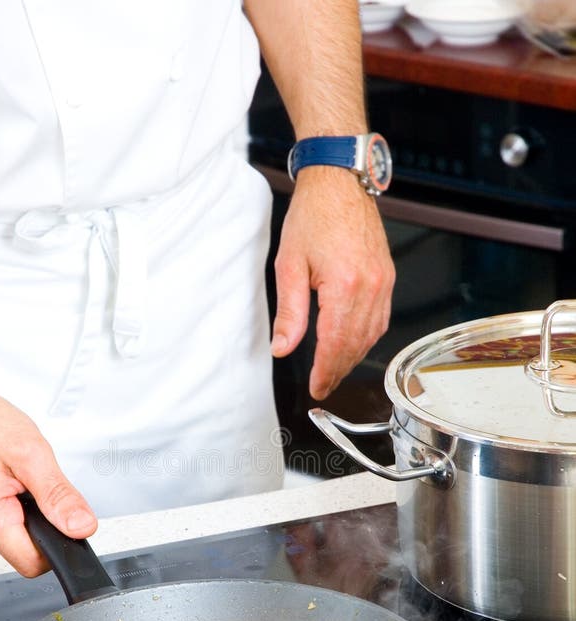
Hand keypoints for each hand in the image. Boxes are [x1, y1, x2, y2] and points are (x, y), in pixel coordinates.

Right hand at [0, 379, 96, 575]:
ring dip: (24, 514)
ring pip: (13, 540)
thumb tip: (81, 527)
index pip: (34, 563)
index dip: (56, 543)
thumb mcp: (32, 453)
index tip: (60, 516)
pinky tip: (2, 484)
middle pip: (24, 552)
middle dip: (39, 523)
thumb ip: (59, 496)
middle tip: (31, 486)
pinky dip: (9, 510)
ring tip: (13, 479)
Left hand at [270, 166, 394, 399]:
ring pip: (372, 335)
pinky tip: (353, 346)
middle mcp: (371, 286)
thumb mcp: (289, 265)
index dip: (325, 371)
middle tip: (323, 386)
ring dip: (353, 357)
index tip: (316, 387)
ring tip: (334, 371)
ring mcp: (384, 282)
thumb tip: (283, 347)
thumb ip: (289, 312)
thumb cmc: (314, 215)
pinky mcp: (388, 277)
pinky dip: (366, 338)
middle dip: (338, 370)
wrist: (340, 181)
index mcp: (345, 285)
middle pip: (356, 344)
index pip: (335, 343)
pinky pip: (381, 318)